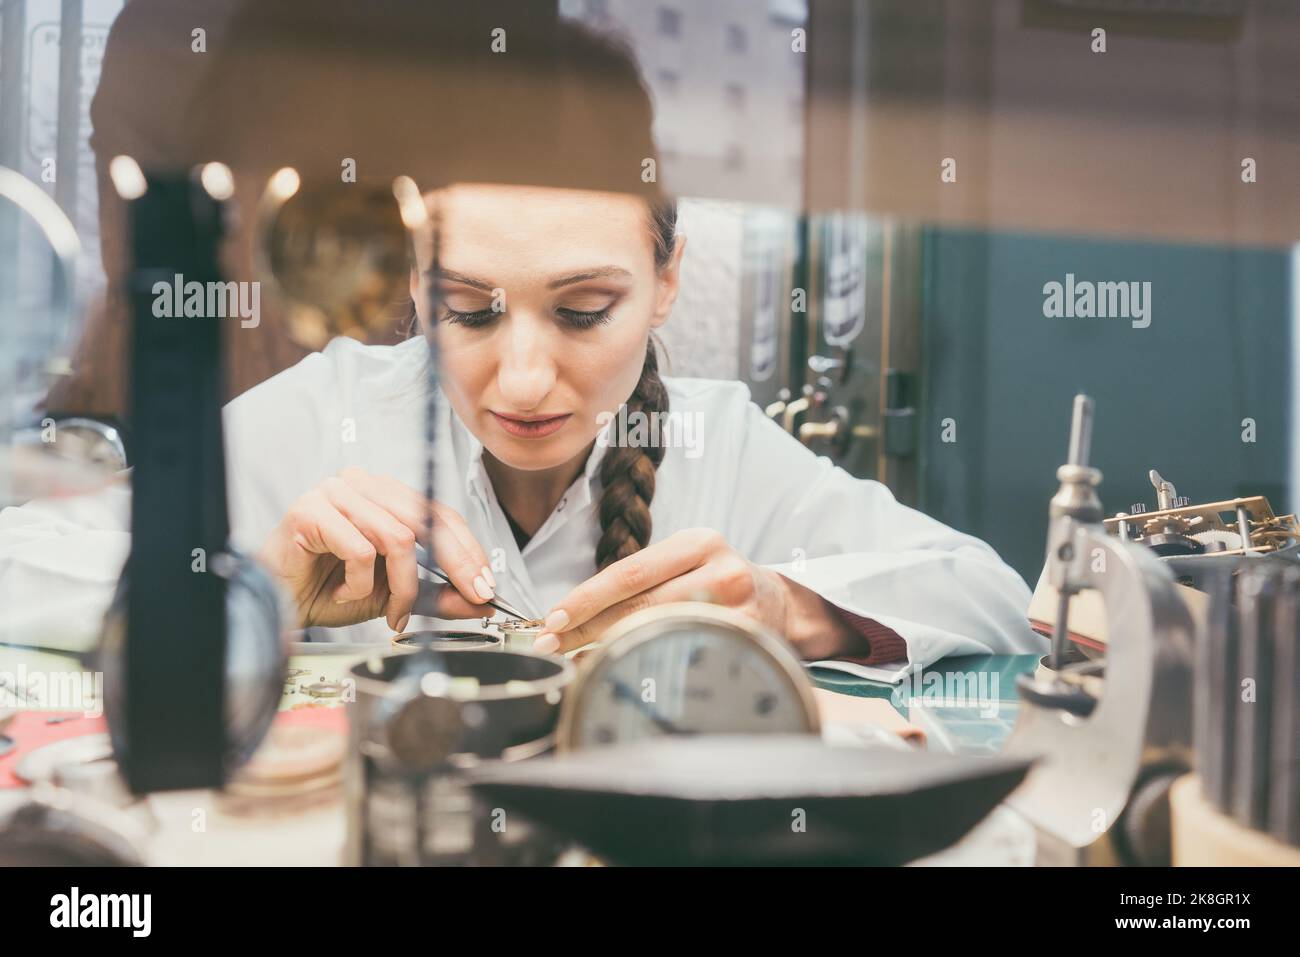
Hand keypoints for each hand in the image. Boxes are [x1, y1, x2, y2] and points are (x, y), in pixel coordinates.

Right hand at [259, 467, 495, 629]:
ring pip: (397, 537)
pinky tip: (344, 593)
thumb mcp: (394, 594)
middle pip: (427, 520)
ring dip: (401, 585)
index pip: (440, 512)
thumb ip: (435, 594)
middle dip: (455, 566)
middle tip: (471, 599)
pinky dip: (359, 583)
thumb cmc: (329, 590)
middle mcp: (362, 483)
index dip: (469, 550)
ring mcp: (334, 492)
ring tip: (390, 611)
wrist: (277, 603)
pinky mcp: (309, 510)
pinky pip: (359, 550)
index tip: (487, 586)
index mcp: (384, 493)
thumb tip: (480, 602)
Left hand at [533, 528, 857, 658]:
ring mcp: (736, 608)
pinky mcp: (743, 641)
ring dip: (609, 650)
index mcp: (699, 541)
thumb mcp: (686, 562)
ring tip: (576, 663)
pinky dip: (644, 665)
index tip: (553, 618)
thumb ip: (641, 580)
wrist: (778, 602)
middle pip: (639, 603)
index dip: (586, 597)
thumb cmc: (716, 582)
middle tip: (551, 644)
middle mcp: (721, 569)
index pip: (629, 571)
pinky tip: (621, 672)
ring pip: (658, 632)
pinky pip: (682, 655)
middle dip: (586, 627)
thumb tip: (573, 615)